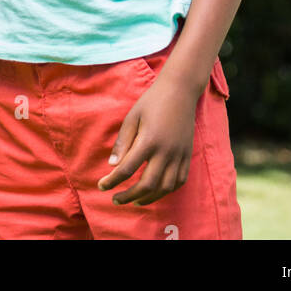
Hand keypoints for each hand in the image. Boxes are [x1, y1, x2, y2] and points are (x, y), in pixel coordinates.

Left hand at [96, 71, 198, 206]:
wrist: (180, 91)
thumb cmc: (152, 102)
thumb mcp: (132, 117)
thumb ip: (123, 142)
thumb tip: (112, 166)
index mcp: (149, 140)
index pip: (127, 168)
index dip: (112, 181)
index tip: (102, 186)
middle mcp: (166, 151)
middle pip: (147, 184)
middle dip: (129, 195)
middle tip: (116, 199)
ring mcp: (179, 154)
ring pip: (165, 187)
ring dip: (149, 198)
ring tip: (135, 200)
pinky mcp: (188, 155)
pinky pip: (180, 181)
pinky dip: (167, 190)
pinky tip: (156, 191)